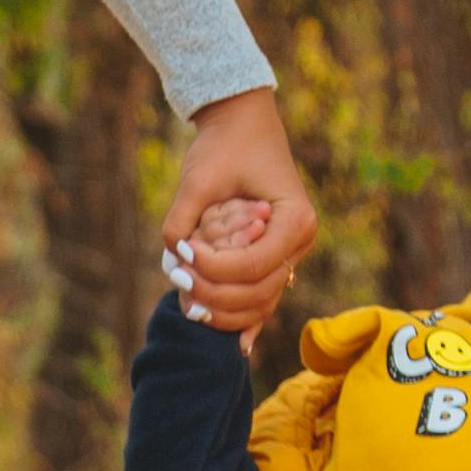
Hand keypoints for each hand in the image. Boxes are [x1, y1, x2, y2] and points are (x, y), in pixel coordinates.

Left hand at [162, 91, 313, 337]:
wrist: (242, 125)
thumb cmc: (224, 146)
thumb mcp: (200, 178)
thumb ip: (183, 219)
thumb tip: (170, 259)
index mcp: (295, 220)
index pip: (254, 265)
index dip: (215, 268)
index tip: (182, 253)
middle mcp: (300, 242)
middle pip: (260, 291)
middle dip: (215, 293)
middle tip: (178, 282)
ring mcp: (290, 254)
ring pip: (261, 302)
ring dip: (224, 311)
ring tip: (188, 307)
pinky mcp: (274, 258)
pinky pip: (262, 296)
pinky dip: (245, 318)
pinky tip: (234, 346)